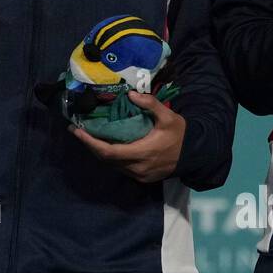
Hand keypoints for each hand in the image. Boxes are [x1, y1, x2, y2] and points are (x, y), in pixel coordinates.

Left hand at [70, 91, 185, 183]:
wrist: (196, 155)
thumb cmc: (180, 134)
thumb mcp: (168, 116)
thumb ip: (150, 104)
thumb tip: (130, 94)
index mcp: (142, 153)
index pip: (108, 151)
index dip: (90, 142)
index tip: (77, 131)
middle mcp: (137, 167)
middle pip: (106, 159)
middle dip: (89, 145)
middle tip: (77, 130)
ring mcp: (139, 175)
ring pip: (112, 165)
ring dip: (99, 152)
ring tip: (88, 136)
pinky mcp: (142, 178)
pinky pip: (120, 168)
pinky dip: (110, 157)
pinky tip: (105, 145)